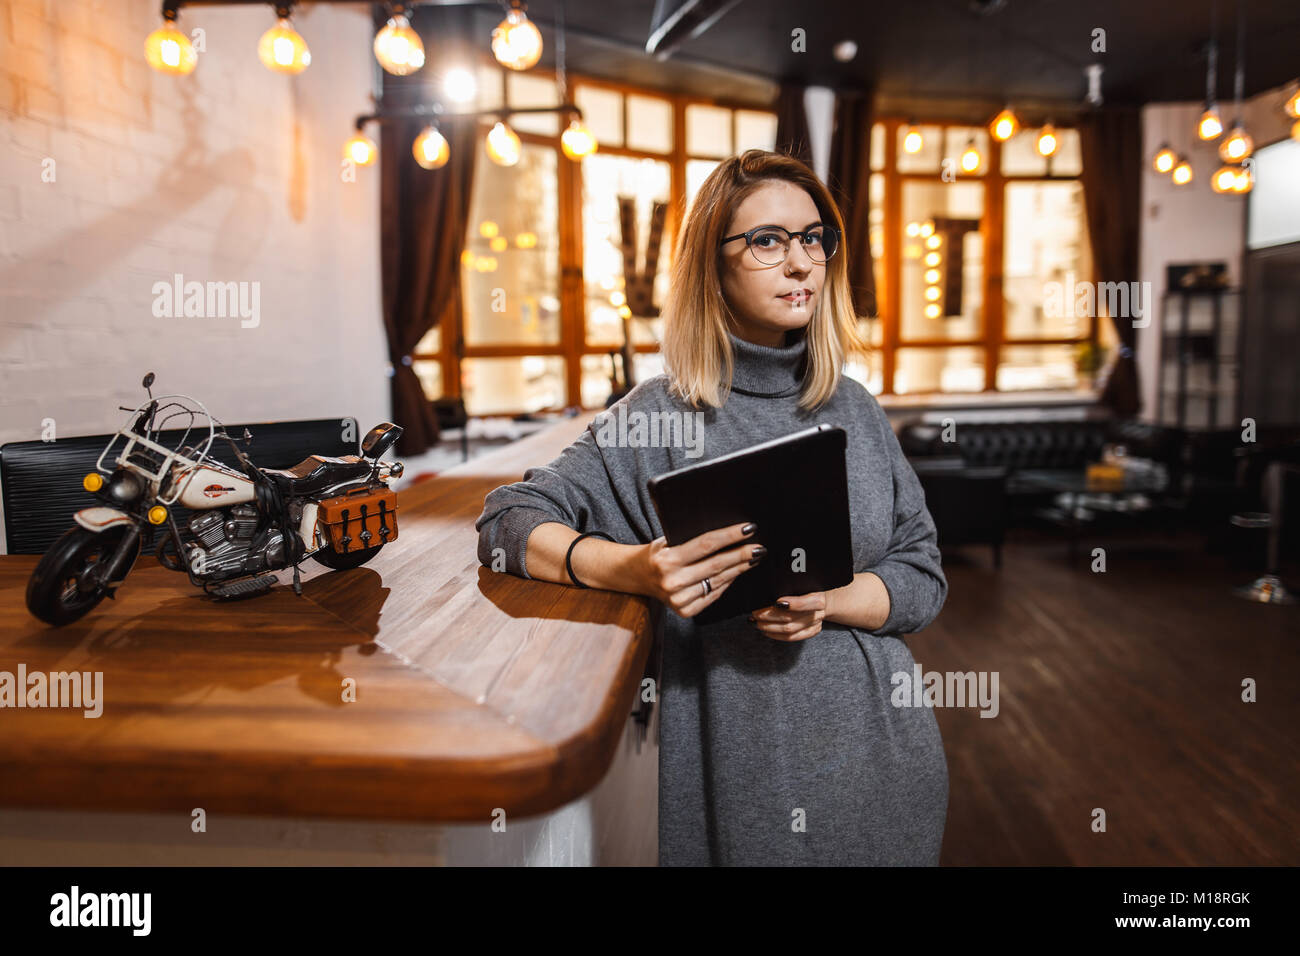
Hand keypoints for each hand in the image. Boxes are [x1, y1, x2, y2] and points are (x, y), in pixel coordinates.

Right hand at [637, 521, 764, 618]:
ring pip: (718, 581)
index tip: (749, 529)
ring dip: (738, 570)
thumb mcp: (665, 540)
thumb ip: (689, 538)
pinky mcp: (684, 611)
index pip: (706, 544)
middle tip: (760, 548)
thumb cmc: (656, 553)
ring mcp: (678, 599)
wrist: (636, 576)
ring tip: (753, 559)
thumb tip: (727, 533)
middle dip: (742, 555)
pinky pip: (713, 595)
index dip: (730, 536)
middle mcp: (673, 581)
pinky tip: (736, 573)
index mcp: (667, 560)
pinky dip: (726, 584)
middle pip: (717, 565)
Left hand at [748, 591, 827, 641]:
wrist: (827, 599)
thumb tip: (771, 584)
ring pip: (789, 630)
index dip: (793, 604)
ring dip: (769, 627)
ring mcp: (814, 624)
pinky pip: (791, 638)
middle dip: (769, 616)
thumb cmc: (811, 587)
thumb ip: (792, 584)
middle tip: (755, 613)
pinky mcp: (810, 632)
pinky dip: (775, 635)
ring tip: (755, 622)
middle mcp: (818, 613)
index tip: (776, 602)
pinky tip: (765, 630)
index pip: (807, 603)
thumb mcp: (805, 582)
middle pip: (791, 618)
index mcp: (819, 598)